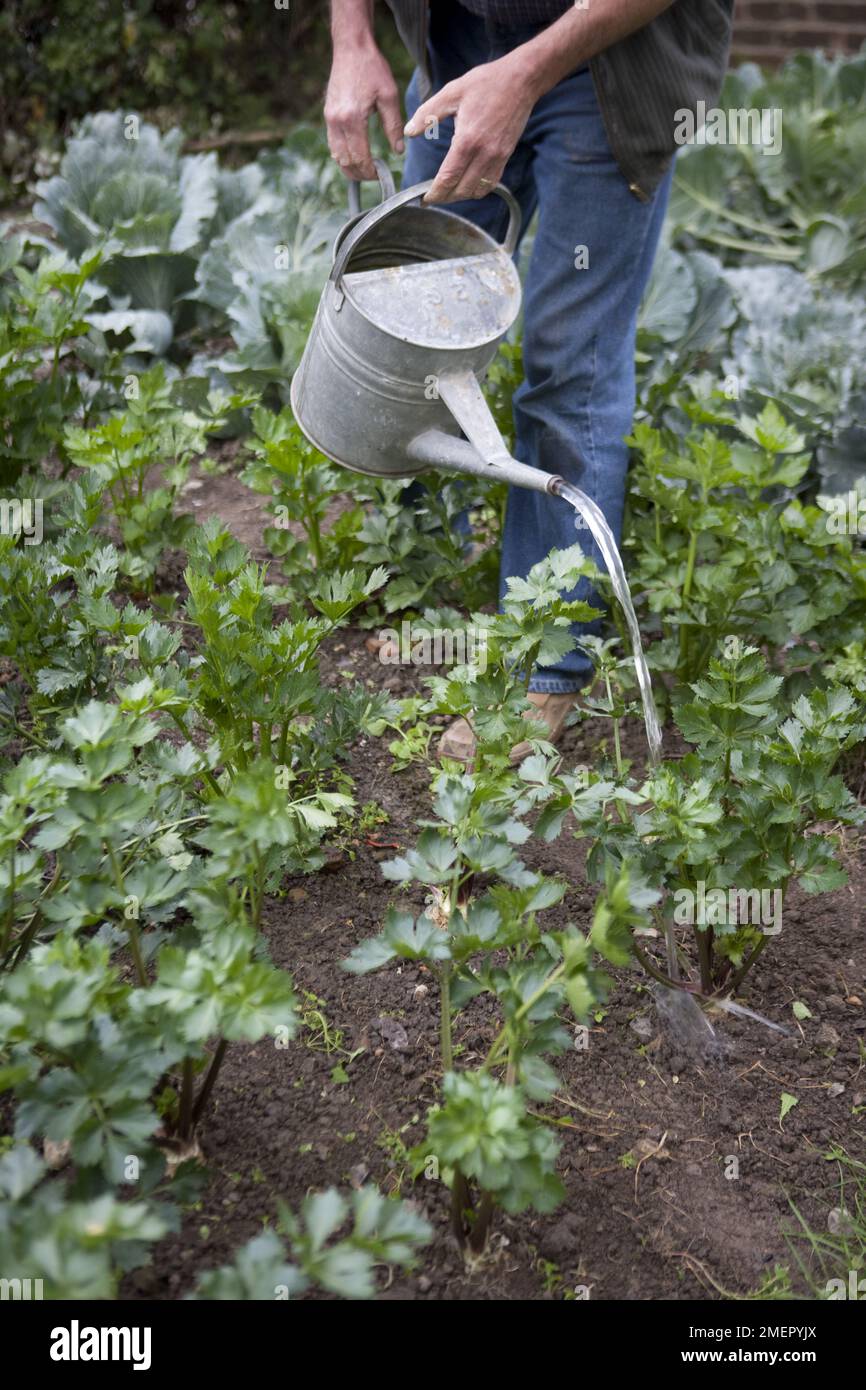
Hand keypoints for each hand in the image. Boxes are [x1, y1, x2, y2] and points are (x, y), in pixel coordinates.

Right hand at [325, 42, 403, 179]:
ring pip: (336, 156)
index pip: (360, 157)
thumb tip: (399, 151)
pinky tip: (356, 156)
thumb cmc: (372, 69)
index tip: (381, 175)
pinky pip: (333, 144)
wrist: (351, 48)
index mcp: (352, 118)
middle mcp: (337, 121)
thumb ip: (393, 126)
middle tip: (375, 175)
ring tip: (366, 169)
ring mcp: (329, 119)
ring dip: (350, 167)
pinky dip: (343, 155)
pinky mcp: (328, 116)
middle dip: (360, 174)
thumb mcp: (389, 96)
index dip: (370, 171)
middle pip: (345, 162)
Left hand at [404, 55, 537, 202]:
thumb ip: (428, 114)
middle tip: (433, 197)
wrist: (521, 80)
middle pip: (461, 190)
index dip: (435, 193)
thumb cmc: (485, 83)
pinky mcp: (506, 156)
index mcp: (467, 140)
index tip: (425, 199)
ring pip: (476, 191)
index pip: (448, 178)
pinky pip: (491, 184)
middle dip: (445, 197)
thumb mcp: (451, 92)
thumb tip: (408, 132)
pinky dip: (477, 190)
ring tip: (448, 192)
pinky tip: (467, 184)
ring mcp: (497, 157)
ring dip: (461, 196)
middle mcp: (484, 153)